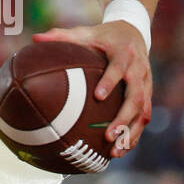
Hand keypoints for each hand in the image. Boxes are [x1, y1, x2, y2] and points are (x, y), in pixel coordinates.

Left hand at [32, 21, 151, 157]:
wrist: (133, 33)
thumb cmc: (104, 36)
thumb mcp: (86, 32)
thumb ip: (62, 36)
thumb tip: (35, 39)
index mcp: (124, 54)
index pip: (119, 68)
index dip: (110, 82)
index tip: (98, 97)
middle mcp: (139, 70)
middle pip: (137, 97)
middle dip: (123, 118)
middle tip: (107, 135)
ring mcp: (146, 84)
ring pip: (143, 111)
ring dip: (131, 133)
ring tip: (115, 151)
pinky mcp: (148, 95)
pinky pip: (144, 117)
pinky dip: (134, 134)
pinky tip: (120, 149)